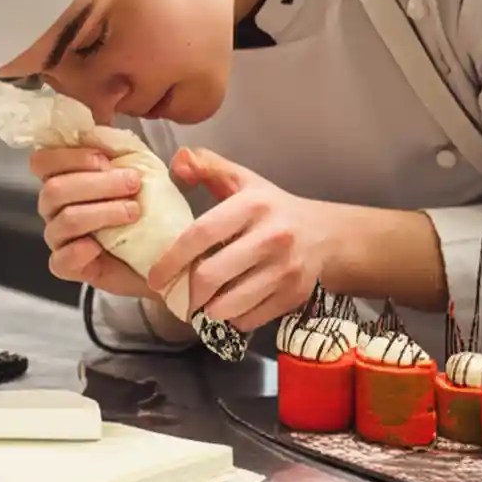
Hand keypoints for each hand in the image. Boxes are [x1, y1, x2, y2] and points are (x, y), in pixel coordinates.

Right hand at [30, 147, 152, 298]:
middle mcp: (56, 207)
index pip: (43, 161)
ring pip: (65, 219)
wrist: (166, 255)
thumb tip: (111, 136)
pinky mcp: (69, 267)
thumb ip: (127, 150)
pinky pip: (61, 260)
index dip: (70, 156)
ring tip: (134, 211)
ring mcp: (60, 238)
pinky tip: (100, 247)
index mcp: (65, 178)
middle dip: (97, 183)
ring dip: (102, 212)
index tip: (105, 159)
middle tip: (133, 183)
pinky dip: (80, 251)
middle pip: (54, 189)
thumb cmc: (150, 209)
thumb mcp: (144, 170)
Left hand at [147, 148, 331, 331]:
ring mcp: (286, 269)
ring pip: (230, 305)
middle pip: (212, 276)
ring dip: (208, 310)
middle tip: (179, 295)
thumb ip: (207, 166)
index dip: (172, 259)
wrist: (325, 234)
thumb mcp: (242, 180)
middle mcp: (272, 236)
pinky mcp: (294, 295)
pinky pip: (250, 319)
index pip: (201, 234)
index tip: (155, 277)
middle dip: (188, 292)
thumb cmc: (273, 208)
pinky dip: (233, 318)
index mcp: (253, 205)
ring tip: (203, 303)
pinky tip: (231, 307)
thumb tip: (177, 162)